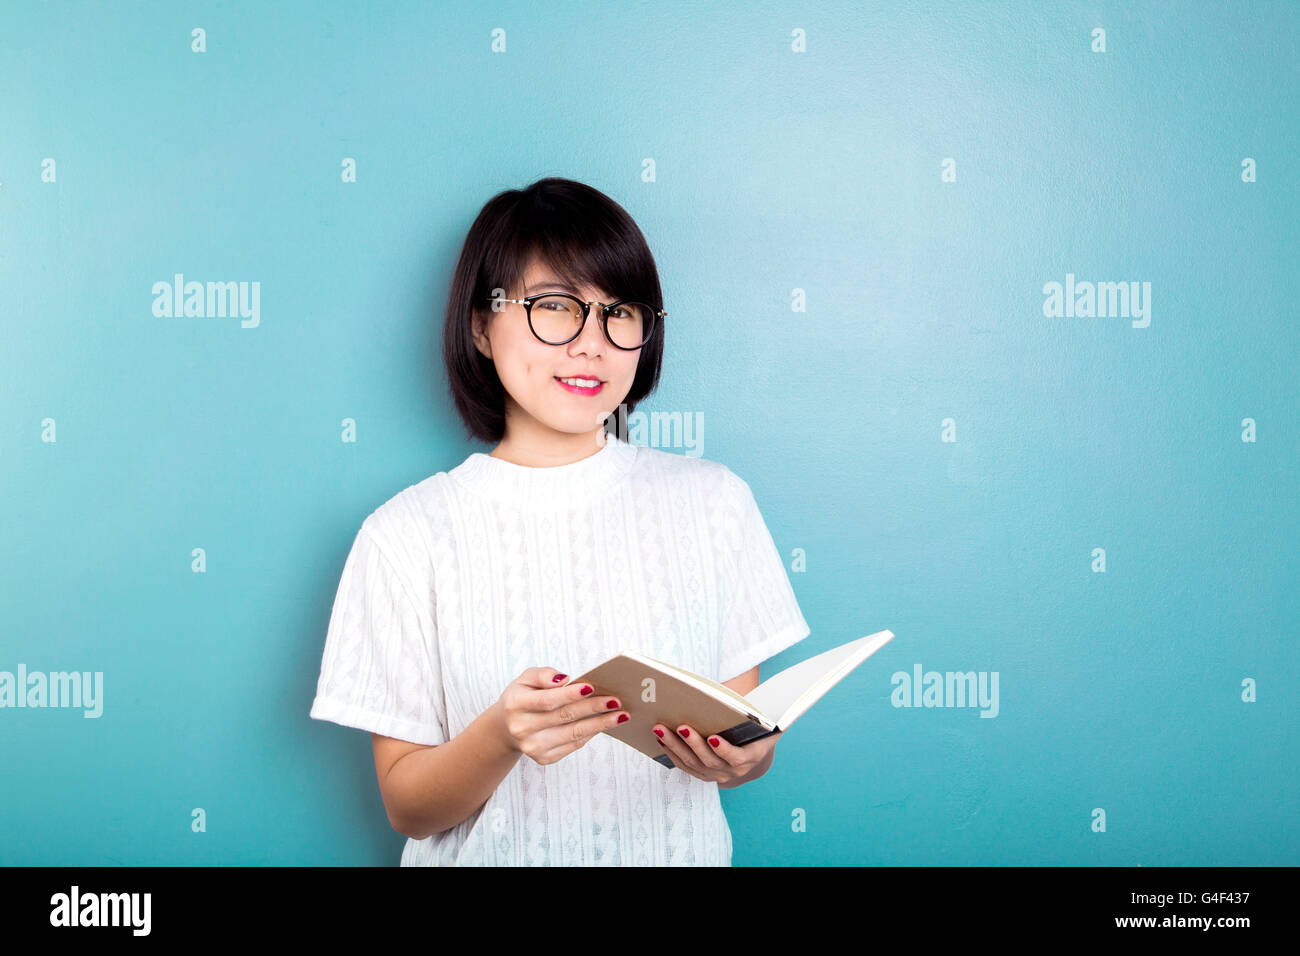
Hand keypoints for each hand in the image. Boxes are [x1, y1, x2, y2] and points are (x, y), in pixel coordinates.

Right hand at [493, 667, 627, 765]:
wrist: (507, 727)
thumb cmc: (522, 696)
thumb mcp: (526, 678)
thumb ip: (543, 674)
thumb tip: (564, 680)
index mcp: (516, 705)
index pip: (548, 700)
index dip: (571, 694)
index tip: (592, 687)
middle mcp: (522, 728)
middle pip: (565, 717)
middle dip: (593, 708)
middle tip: (616, 701)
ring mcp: (533, 747)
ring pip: (573, 734)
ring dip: (600, 724)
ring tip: (621, 715)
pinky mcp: (544, 758)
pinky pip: (574, 744)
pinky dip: (592, 733)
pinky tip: (605, 724)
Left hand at [651, 722, 780, 785]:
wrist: (754, 756)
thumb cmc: (758, 730)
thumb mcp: (765, 722)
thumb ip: (763, 714)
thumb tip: (775, 692)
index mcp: (751, 758)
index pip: (736, 758)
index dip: (724, 750)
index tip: (713, 738)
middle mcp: (733, 772)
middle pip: (709, 760)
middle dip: (692, 743)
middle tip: (680, 726)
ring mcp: (716, 776)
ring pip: (693, 764)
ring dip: (675, 746)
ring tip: (661, 728)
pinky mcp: (703, 775)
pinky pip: (685, 766)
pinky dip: (671, 753)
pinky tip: (660, 738)